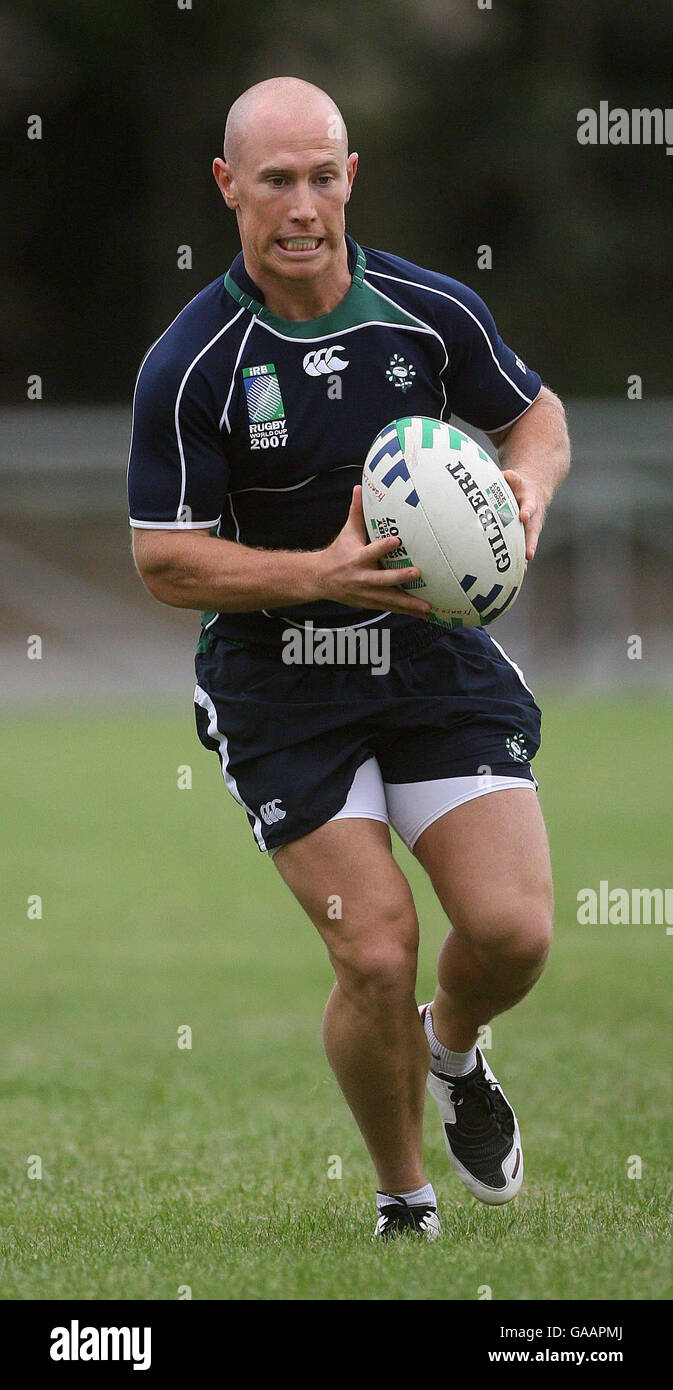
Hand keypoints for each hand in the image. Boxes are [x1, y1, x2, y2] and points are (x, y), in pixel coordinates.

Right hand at [315, 486, 431, 616]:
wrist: (321, 579)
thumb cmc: (339, 552)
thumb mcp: (347, 532)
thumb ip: (356, 512)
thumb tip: (359, 487)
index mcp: (356, 559)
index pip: (370, 552)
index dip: (382, 547)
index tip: (396, 540)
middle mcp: (361, 578)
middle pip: (382, 580)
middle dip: (399, 577)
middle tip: (417, 573)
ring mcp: (366, 594)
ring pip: (389, 600)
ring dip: (409, 604)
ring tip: (428, 607)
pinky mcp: (370, 603)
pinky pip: (391, 608)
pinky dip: (407, 611)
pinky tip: (424, 613)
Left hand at [502, 470, 546, 561]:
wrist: (536, 487)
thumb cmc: (520, 484)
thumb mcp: (517, 478)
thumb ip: (512, 478)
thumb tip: (506, 475)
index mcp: (529, 500)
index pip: (529, 504)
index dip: (527, 509)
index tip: (524, 516)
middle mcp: (533, 515)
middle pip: (532, 529)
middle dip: (531, 541)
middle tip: (529, 554)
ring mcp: (532, 525)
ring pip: (530, 540)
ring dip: (527, 552)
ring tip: (523, 567)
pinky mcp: (529, 532)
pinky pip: (525, 546)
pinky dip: (522, 558)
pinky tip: (519, 573)